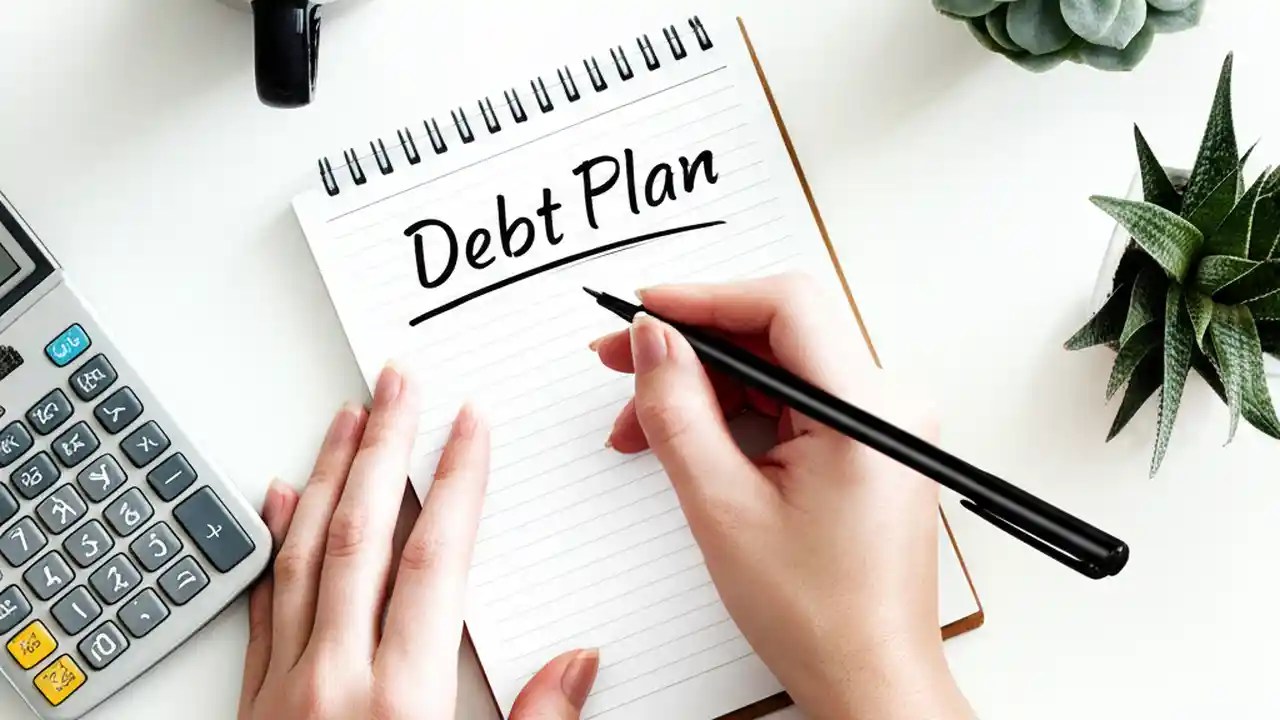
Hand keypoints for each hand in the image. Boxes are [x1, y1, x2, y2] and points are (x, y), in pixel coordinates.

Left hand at [238, 365, 598, 719]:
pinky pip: (260, 604)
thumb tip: (580, 663)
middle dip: (383, 447)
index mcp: (404, 704)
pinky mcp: (250, 707)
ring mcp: (283, 692)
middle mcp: (334, 685)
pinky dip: (275, 541)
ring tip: (347, 419)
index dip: (458, 482)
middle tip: (396, 385)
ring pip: (302, 557)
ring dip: (327, 476)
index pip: (436, 561)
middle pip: (361, 536)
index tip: (470, 428)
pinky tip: (283, 498)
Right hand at [592, 275, 971, 719]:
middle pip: (777, 333)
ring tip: (639, 421)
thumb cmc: (820, 616)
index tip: (644, 311)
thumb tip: (652, 341)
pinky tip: (685, 435)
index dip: (704, 298)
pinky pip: (791, 402)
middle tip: (622, 360)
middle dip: (692, 345)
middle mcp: (887, 405)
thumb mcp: (724, 508)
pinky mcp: (863, 444)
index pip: (785, 306)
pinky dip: (734, 413)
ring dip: (705, 386)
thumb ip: (679, 412)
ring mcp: (877, 425)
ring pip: (776, 369)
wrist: (869, 680)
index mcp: (867, 412)